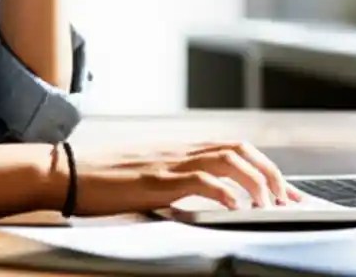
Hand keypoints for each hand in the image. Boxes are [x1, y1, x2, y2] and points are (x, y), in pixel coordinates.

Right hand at [59, 142, 303, 214]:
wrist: (67, 172)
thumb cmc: (104, 178)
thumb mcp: (149, 174)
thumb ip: (177, 178)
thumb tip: (207, 196)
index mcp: (181, 148)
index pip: (235, 148)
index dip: (266, 167)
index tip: (288, 192)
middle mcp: (180, 149)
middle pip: (239, 149)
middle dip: (270, 173)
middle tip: (288, 200)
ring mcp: (169, 163)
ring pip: (227, 160)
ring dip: (255, 182)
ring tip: (269, 205)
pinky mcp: (156, 181)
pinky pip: (200, 181)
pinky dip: (224, 192)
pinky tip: (236, 207)